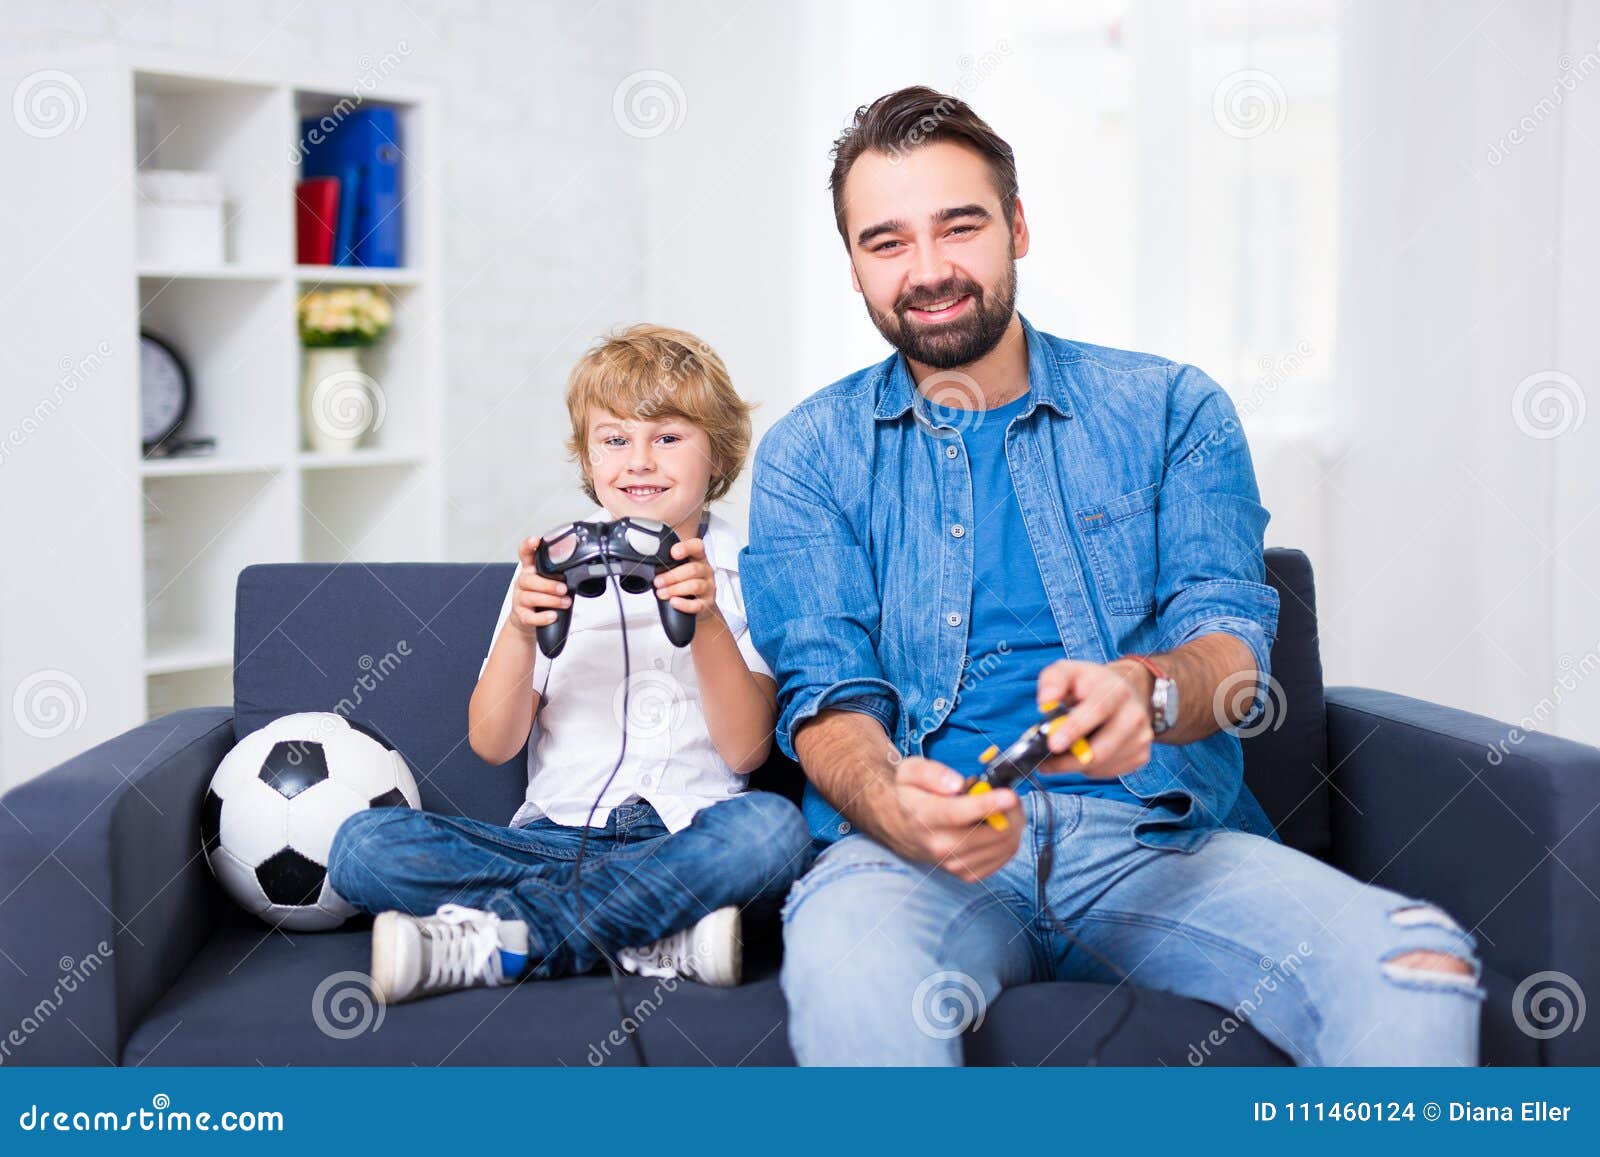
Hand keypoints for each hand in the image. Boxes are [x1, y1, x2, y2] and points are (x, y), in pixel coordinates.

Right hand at [506, 536, 571, 638]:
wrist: (526, 619)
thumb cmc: (542, 597)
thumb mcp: (549, 581)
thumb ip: (559, 574)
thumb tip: (581, 572)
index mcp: (530, 570)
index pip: (525, 554)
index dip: (528, 546)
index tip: (536, 540)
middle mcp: (523, 582)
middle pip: (529, 579)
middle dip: (548, 584)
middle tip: (563, 589)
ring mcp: (520, 598)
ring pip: (531, 597)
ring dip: (551, 600)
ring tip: (564, 602)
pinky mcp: (521, 615)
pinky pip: (529, 616)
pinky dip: (542, 617)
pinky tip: (552, 616)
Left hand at [653, 537, 719, 620]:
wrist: (698, 604)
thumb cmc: (684, 582)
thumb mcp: (678, 568)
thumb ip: (669, 564)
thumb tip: (649, 564)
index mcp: (698, 558)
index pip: (697, 547)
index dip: (686, 548)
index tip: (673, 553)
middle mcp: (706, 571)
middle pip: (693, 569)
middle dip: (672, 576)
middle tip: (658, 582)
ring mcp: (709, 587)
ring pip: (695, 586)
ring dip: (675, 589)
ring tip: (661, 593)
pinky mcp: (708, 603)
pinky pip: (698, 605)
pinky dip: (684, 604)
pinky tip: (674, 602)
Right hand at [887, 755, 1022, 881]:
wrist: (903, 827)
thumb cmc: (912, 795)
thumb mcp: (911, 770)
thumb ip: (932, 773)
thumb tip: (956, 784)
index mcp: (923, 816)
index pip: (957, 814)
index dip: (987, 804)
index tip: (1009, 795)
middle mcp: (938, 845)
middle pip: (989, 834)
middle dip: (1010, 811)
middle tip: (1010, 794)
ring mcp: (954, 863)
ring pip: (1002, 846)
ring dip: (1013, 824)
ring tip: (1003, 808)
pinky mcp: (967, 874)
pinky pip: (1003, 857)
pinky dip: (1008, 839)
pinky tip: (998, 825)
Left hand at [1033, 659, 1154, 778]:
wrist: (1121, 692)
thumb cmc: (1088, 685)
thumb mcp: (1068, 672)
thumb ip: (1053, 681)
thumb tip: (1046, 702)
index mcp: (1116, 689)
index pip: (1098, 709)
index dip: (1075, 728)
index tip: (1053, 744)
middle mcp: (1134, 714)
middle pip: (1102, 748)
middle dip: (1071, 760)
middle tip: (1046, 763)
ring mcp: (1141, 737)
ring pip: (1103, 764)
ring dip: (1075, 765)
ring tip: (1062, 753)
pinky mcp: (1142, 755)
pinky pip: (1108, 772)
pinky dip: (1089, 769)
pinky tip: (1083, 754)